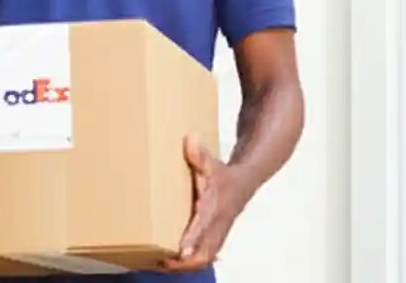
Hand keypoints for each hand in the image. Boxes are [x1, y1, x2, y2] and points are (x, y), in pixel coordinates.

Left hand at [161, 134, 246, 271]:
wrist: (246, 182)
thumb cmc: (224, 175)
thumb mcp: (212, 163)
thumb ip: (199, 155)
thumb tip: (190, 139)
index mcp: (215, 208)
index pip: (204, 226)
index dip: (192, 239)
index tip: (179, 251)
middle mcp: (217, 225)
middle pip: (204, 253)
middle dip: (184, 263)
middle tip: (161, 263)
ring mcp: (217, 233)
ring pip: (203, 258)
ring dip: (184, 266)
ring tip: (160, 266)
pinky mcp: (215, 237)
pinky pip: (203, 256)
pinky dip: (188, 263)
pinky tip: (170, 263)